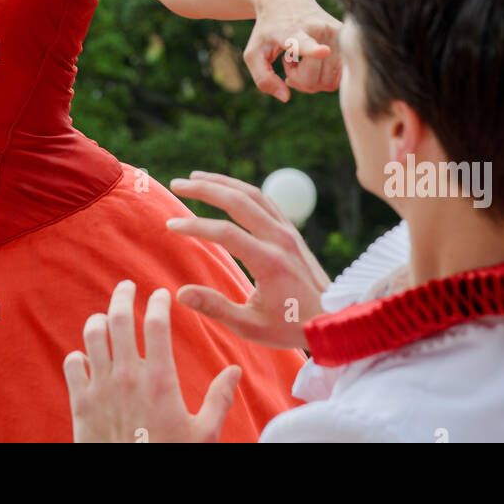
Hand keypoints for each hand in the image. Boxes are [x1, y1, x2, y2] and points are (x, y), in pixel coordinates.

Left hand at [63, 281, 241, 442]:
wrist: (134, 489)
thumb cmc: (171, 458)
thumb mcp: (204, 434)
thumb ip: (219, 399)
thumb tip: (235, 371)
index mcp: (160, 379)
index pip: (156, 322)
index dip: (157, 301)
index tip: (160, 293)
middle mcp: (128, 376)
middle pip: (120, 318)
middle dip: (123, 295)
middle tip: (127, 286)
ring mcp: (101, 388)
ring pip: (93, 335)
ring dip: (99, 320)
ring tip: (105, 317)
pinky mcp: (81, 404)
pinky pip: (72, 364)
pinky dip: (78, 355)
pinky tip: (86, 357)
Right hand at [168, 170, 329, 349]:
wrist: (332, 319)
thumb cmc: (290, 326)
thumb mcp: (250, 326)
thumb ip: (215, 307)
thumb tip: (180, 293)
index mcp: (269, 262)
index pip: (226, 233)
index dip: (195, 226)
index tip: (171, 225)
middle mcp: (280, 239)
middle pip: (238, 201)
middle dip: (205, 188)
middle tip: (177, 184)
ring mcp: (288, 231)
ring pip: (253, 193)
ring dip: (222, 182)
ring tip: (195, 177)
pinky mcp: (292, 230)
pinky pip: (265, 199)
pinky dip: (241, 189)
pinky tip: (225, 188)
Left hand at [244, 0, 340, 101]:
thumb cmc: (268, 30)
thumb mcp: (254, 53)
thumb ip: (263, 78)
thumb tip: (286, 97)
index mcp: (293, 31)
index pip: (304, 43)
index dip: (313, 50)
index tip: (322, 51)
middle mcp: (319, 29)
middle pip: (313, 81)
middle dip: (299, 81)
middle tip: (289, 61)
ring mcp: (337, 33)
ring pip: (329, 82)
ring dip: (313, 79)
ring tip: (302, 58)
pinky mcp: (348, 39)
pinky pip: (340, 77)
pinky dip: (326, 77)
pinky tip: (316, 61)